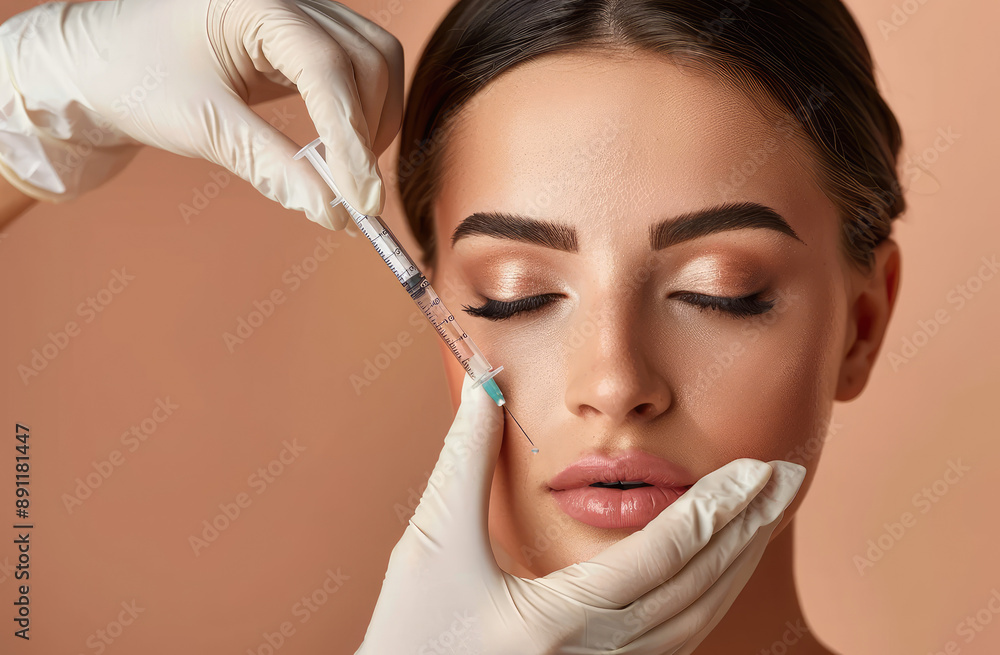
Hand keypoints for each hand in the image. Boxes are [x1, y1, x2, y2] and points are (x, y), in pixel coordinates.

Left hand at [0, 0, 402, 228]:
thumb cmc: (136, 80)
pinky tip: (337, 149)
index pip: (329, 69)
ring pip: (375, 63)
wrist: (98, 62)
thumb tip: (333, 213)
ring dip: (373, 122)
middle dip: (368, 129)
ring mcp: (302, 15)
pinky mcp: (302, 39)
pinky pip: (356, 71)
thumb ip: (273, 166)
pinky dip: (359, 114)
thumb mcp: (203, 127)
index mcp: (258, 3)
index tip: (362, 201)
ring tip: (344, 172)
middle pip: (369, 61)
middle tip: (352, 194)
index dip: (352, 138)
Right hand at [357, 374, 807, 653]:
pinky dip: (708, 600)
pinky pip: (676, 643)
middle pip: (700, 588)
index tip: (759, 468)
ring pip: (697, 622)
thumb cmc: (411, 634)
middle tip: (788, 479)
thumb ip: (466, 458)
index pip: (663, 554)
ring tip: (763, 518)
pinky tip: (717, 571)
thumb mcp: (433, 543)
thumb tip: (487, 382)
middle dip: (749, 529)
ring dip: (736, 565)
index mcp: (562, 618)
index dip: (717, 507)